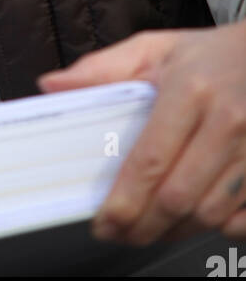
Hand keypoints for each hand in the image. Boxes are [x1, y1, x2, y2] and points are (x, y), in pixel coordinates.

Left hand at [37, 22, 245, 245]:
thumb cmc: (210, 56)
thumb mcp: (155, 49)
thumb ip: (101, 68)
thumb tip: (53, 86)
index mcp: (191, 89)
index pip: (151, 159)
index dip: (124, 200)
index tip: (104, 219)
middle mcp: (227, 121)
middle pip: (178, 197)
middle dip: (143, 225)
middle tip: (119, 231)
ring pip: (209, 214)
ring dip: (174, 230)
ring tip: (149, 226)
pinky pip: (241, 220)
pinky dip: (216, 227)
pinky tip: (193, 218)